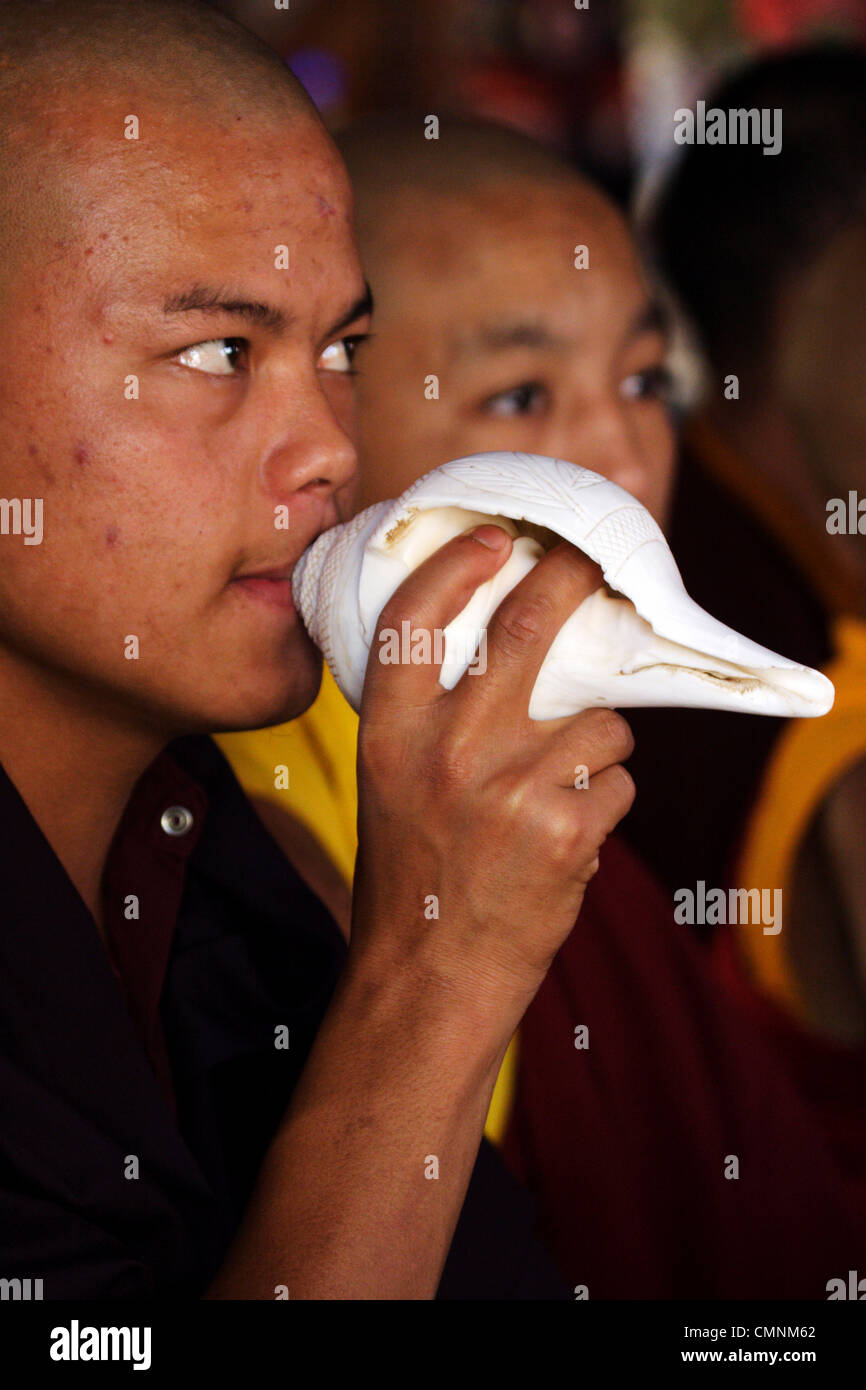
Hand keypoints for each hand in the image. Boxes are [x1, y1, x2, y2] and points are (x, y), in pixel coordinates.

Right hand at [350, 525, 634, 1020]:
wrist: (429, 975)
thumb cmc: (413, 875)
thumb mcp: (392, 783)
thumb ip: (433, 718)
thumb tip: (509, 648)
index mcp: (390, 734)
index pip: (417, 620)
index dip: (459, 566)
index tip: (495, 538)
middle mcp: (447, 751)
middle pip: (528, 630)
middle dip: (572, 580)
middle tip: (592, 563)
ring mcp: (509, 788)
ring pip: (600, 721)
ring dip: (598, 747)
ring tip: (558, 792)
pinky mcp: (565, 828)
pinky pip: (619, 779)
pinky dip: (606, 800)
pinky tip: (567, 835)